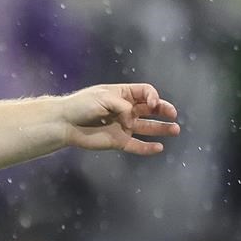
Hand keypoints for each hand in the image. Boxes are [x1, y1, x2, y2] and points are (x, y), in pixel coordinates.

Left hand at [59, 83, 179, 155]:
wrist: (65, 123)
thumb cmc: (82, 105)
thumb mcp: (104, 98)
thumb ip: (122, 107)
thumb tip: (131, 122)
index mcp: (124, 94)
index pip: (146, 92)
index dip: (153, 97)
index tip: (152, 104)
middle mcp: (126, 110)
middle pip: (151, 109)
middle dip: (164, 110)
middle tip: (173, 114)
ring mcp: (124, 126)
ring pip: (147, 127)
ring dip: (162, 129)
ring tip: (175, 130)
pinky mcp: (118, 141)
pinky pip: (136, 145)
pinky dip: (147, 147)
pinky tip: (159, 148)